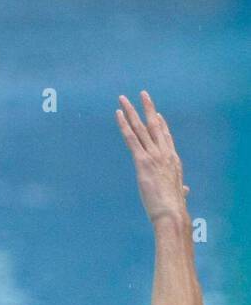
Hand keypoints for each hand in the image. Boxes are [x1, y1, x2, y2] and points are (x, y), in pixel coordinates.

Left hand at [116, 92, 188, 223]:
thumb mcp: (178, 194)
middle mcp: (164, 152)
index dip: (161, 124)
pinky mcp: (142, 161)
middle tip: (142, 94)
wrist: (171, 211)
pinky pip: (131, 139)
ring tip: (124, 99)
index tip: (156, 113)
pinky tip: (119, 115)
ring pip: (141, 128)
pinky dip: (124, 125)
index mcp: (173, 160)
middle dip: (147, 108)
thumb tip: (184, 191)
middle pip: (155, 125)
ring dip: (131, 112)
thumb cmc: (174, 206)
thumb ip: (180, 189)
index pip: (166, 137)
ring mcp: (154, 155)